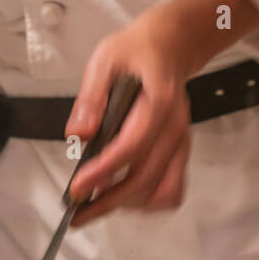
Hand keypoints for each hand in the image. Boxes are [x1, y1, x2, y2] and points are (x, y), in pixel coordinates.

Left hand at [65, 0, 258, 225]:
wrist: (171, 44)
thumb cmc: (135, 51)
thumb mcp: (105, 60)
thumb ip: (91, 97)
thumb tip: (79, 135)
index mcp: (158, 103)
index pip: (131, 146)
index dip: (103, 172)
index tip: (77, 190)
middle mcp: (175, 128)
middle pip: (145, 179)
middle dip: (108, 202)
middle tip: (77, 214)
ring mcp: (181, 143)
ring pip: (161, 192)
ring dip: (127, 205)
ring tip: (97, 204)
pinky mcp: (180, 152)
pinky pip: (172, 189)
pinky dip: (148, 201)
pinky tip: (123, 197)